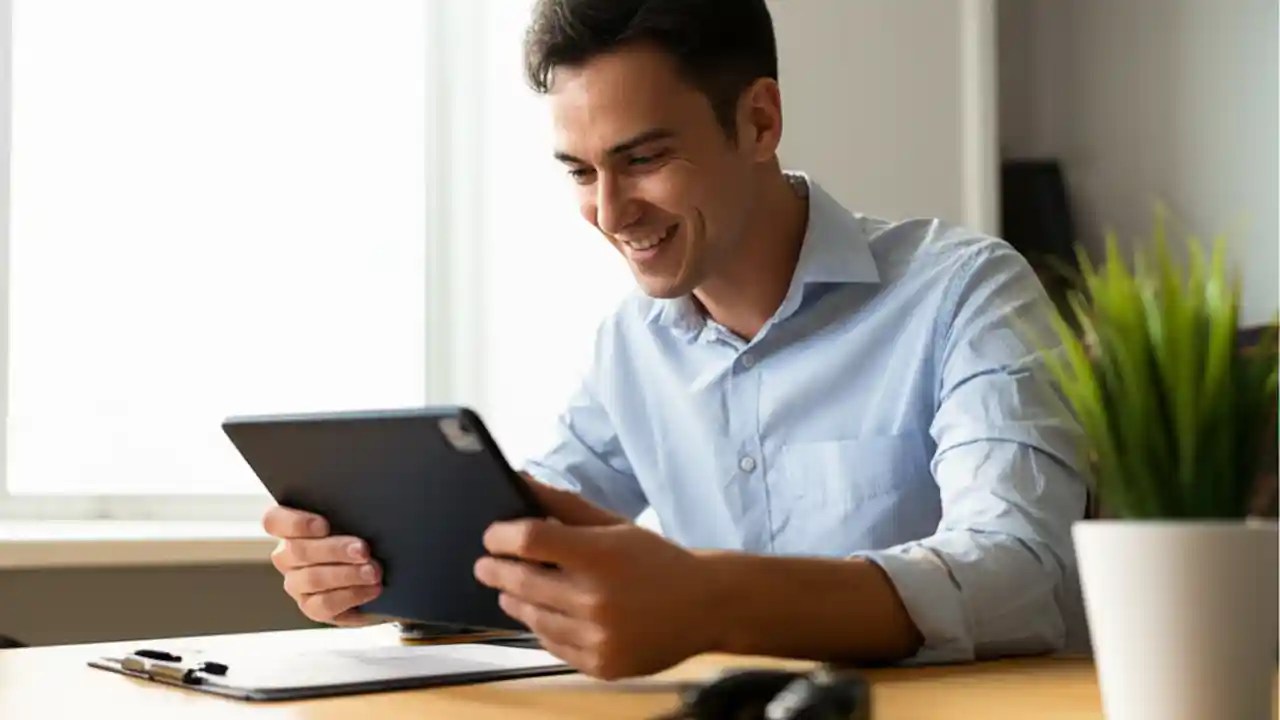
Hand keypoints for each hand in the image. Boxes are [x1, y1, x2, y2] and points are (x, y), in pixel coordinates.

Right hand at [262, 506, 382, 625]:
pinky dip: (351, 596)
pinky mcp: (312, 607)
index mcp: (290, 528)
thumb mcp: (352, 519)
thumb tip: (360, 508)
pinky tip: (371, 589)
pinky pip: (324, 605)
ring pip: (312, 579)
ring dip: (346, 574)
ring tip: (373, 571)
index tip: (324, 525)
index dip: (295, 523)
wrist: (377, 571)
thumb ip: (346, 512)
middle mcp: (287, 556)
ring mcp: (296, 584)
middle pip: (298, 551)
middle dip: (334, 550)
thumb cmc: (360, 536)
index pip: (274, 521)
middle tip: (363, 550)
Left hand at [474, 481, 719, 678]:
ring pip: (533, 617)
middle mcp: (596, 598)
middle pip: (523, 582)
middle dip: (495, 571)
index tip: (492, 537)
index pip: (530, 540)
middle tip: (484, 565)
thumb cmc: (656, 559)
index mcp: (601, 554)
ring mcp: (598, 637)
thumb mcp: (615, 525)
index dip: (502, 536)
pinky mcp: (601, 665)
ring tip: (509, 590)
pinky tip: (541, 616)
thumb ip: (564, 505)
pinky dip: (542, 628)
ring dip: (515, 600)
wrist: (705, 606)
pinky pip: (553, 646)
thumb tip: (519, 480)